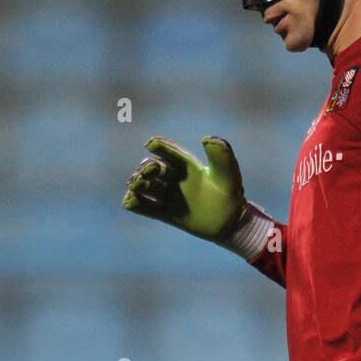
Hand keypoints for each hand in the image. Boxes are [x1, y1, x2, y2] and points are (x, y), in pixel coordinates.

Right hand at [123, 135, 247, 243]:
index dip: (161, 147)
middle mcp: (176, 179)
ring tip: (134, 187)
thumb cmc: (232, 195)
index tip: (150, 144)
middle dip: (148, 169)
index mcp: (189, 165)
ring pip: (150, 188)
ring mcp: (171, 196)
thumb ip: (221, 156)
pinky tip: (128, 203)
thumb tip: (207, 138)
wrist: (231, 223)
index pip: (171, 153)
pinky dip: (138, 205)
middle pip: (157, 170)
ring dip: (140, 186)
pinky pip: (149, 208)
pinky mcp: (168, 214)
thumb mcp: (228, 174)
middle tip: (145, 172)